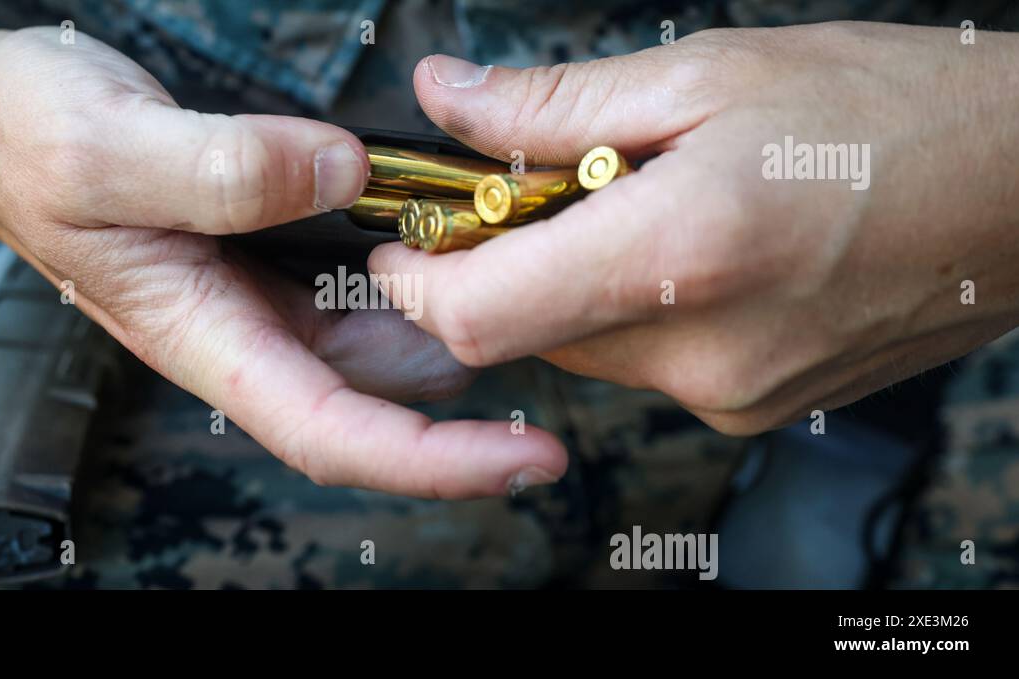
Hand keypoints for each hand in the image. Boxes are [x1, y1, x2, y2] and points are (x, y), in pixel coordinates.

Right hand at [0, 27, 567, 496]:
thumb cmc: (21, 140)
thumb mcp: (103, 147)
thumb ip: (220, 170)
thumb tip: (338, 174)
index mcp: (199, 334)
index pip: (329, 432)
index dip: (433, 461)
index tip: (526, 460)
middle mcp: (237, 331)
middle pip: (373, 402)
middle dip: (472, 397)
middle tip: (562, 334)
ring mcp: (253, 297)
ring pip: (375, 345)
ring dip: (453, 331)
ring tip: (527, 284)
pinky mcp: (262, 254)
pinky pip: (356, 287)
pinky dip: (413, 276)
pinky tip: (453, 240)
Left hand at [371, 22, 1018, 434]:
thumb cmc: (893, 114)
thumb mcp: (710, 73)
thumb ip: (556, 105)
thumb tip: (449, 99)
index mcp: (680, 259)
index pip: (480, 316)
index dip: (415, 283)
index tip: (406, 240)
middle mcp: (700, 356)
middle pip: (524, 333)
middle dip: (503, 265)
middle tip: (535, 188)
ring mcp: (731, 397)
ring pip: (583, 349)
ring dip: (572, 283)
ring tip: (637, 204)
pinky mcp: (753, 411)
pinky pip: (645, 366)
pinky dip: (632, 310)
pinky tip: (687, 249)